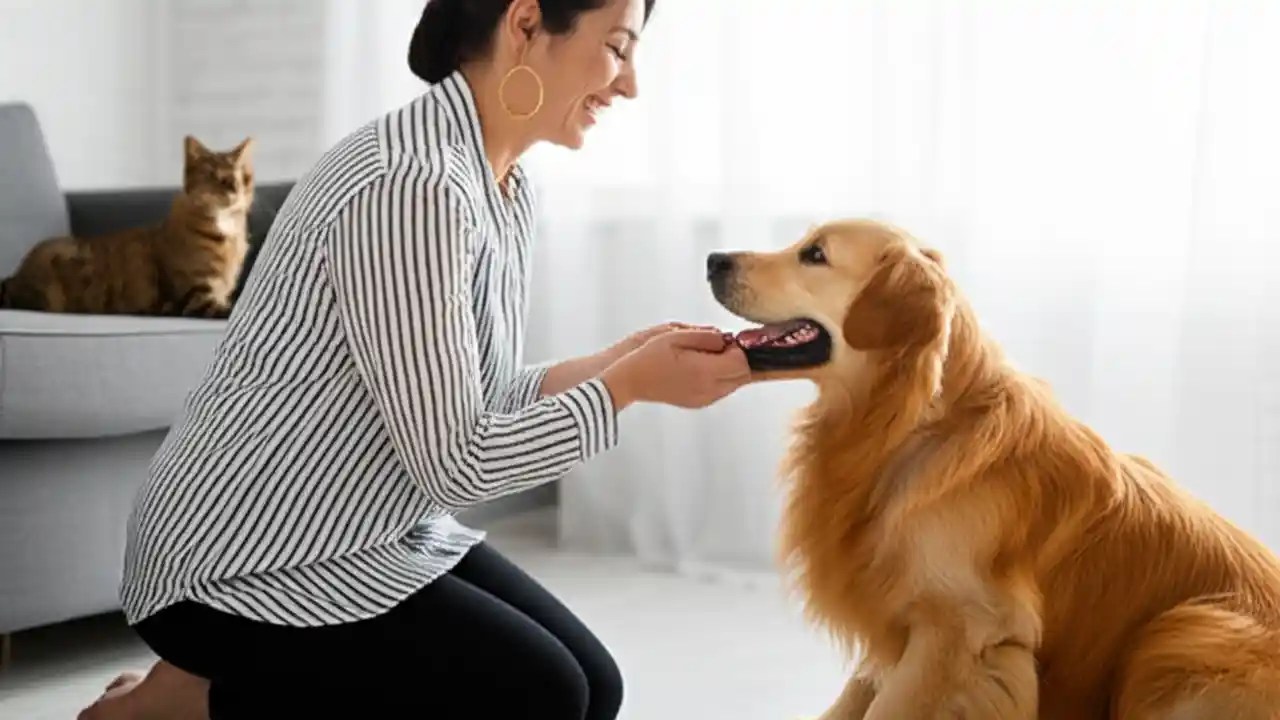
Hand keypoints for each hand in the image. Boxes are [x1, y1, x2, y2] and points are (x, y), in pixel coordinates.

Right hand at [601, 329, 750, 409]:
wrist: (630, 381)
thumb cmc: (648, 357)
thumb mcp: (676, 335)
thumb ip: (706, 336)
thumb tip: (726, 338)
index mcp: (704, 372)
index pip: (741, 363)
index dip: (738, 349)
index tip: (725, 340)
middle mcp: (708, 390)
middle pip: (743, 376)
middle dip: (738, 359)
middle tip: (720, 347)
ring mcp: (704, 399)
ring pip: (734, 384)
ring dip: (729, 368)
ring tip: (706, 356)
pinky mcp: (699, 403)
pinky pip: (722, 390)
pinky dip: (720, 377)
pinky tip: (701, 367)